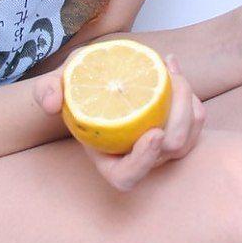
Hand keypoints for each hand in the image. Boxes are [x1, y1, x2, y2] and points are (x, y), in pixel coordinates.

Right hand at [32, 52, 204, 191]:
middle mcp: (139, 160)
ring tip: (172, 70)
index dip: (144, 161)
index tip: (153, 133)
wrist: (97, 80)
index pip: (128, 176)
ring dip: (187, 103)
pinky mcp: (176, 129)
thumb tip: (50, 102)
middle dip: (179, 117)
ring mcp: (161, 148)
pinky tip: (172, 66)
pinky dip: (190, 95)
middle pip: (170, 152)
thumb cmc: (76, 88)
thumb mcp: (54, 84)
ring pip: (188, 138)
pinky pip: (195, 122)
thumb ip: (46, 91)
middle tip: (171, 80)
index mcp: (108, 161)